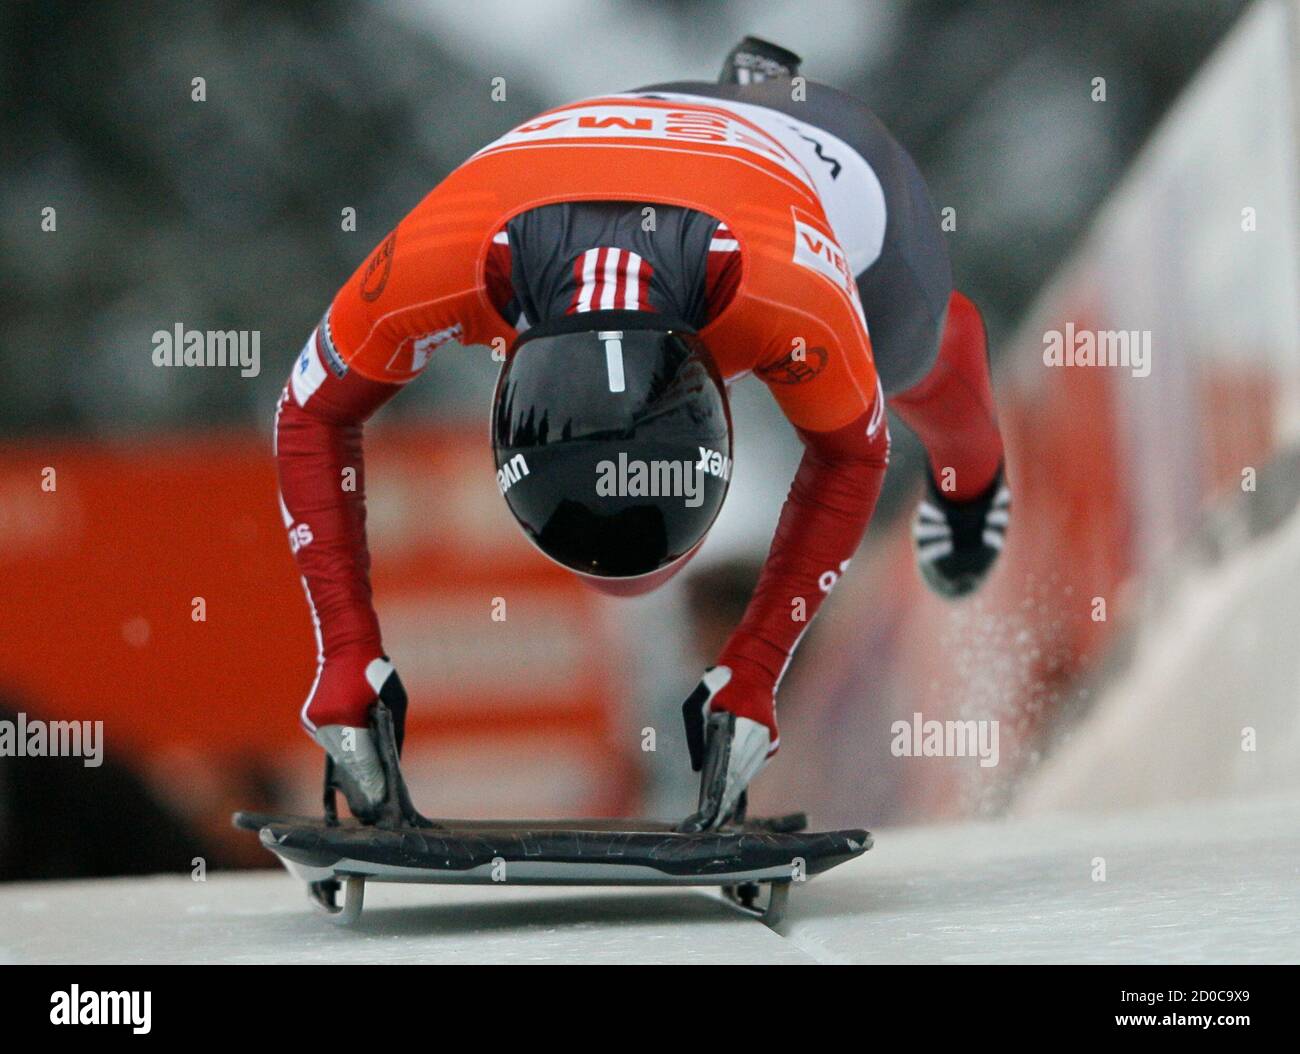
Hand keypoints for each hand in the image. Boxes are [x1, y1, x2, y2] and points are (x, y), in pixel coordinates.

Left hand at [678, 665, 776, 830]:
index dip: (721, 785)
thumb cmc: (718, 685)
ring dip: (736, 788)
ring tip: (720, 811)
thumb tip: (700, 769)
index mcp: (742, 725)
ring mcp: (769, 739)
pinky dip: (745, 776)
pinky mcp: (773, 742)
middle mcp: (760, 735)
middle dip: (727, 793)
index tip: (711, 804)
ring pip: (750, 770)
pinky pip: (756, 764)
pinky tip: (732, 792)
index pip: (730, 762)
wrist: (752, 669)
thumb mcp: (696, 704)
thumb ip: (695, 736)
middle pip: (742, 770)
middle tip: (712, 816)